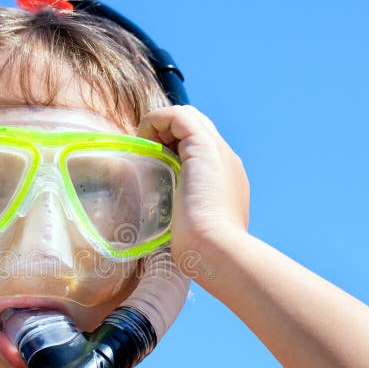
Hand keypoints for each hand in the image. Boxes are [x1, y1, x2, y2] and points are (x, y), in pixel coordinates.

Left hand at [137, 105, 249, 267]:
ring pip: (189, 117)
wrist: (218, 252)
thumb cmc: (202, 252)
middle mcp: (226, 161)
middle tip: (146, 153)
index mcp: (226, 180)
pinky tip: (143, 139)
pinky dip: (156, 120)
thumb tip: (170, 229)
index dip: (174, 148)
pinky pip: (178, 115)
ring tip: (143, 145)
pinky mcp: (204, 147)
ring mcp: (219, 152)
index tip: (153, 165)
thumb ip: (186, 221)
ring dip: (161, 125)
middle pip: (197, 127)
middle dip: (168, 133)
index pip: (201, 148)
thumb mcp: (194, 231)